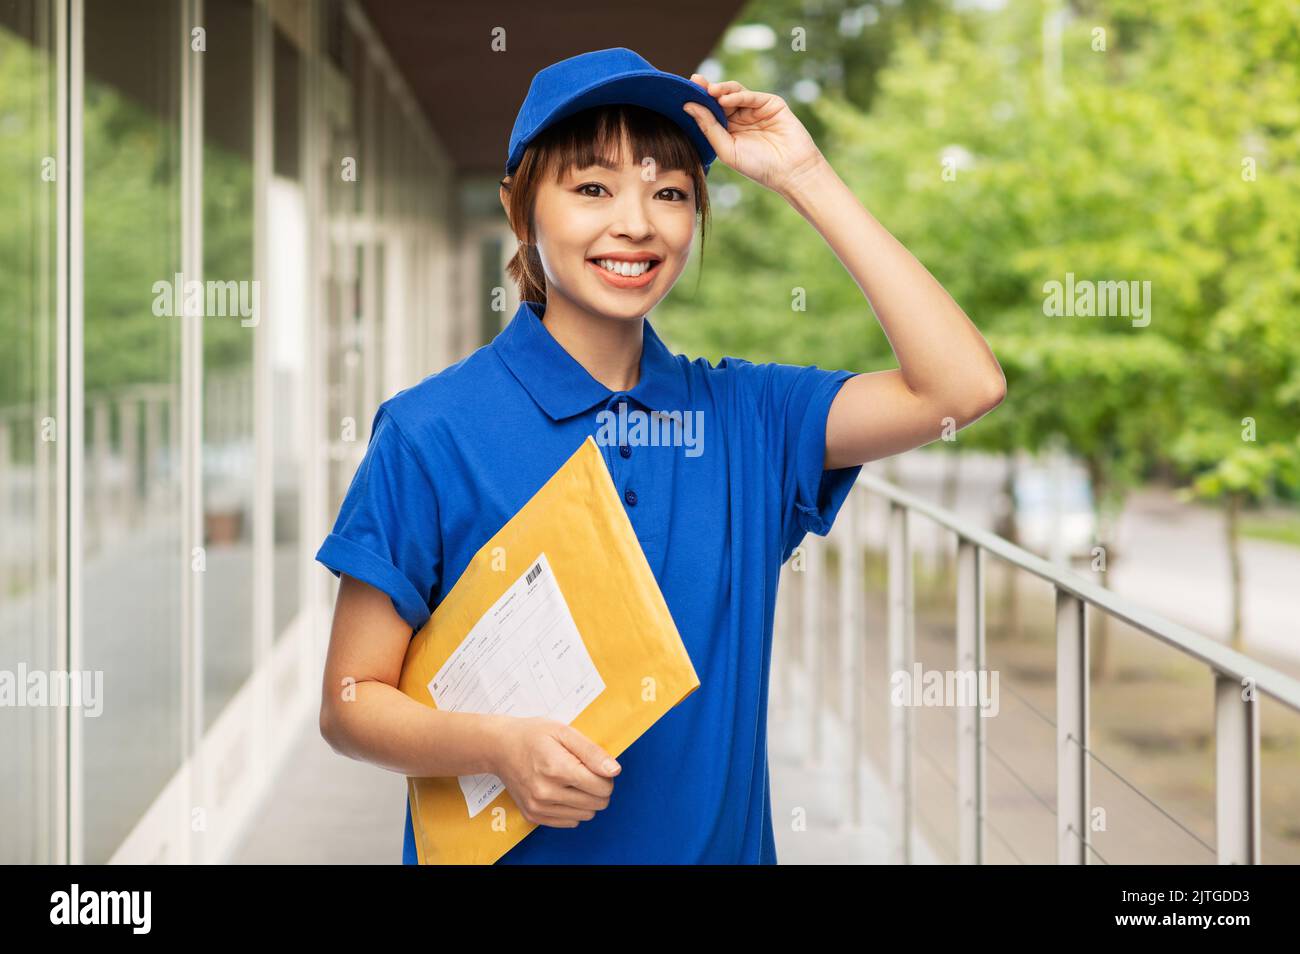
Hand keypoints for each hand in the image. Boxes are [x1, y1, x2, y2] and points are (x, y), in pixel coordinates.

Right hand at [491, 716, 619, 827]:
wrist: (499, 748)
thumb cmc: (533, 736)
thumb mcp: (564, 732)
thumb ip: (592, 752)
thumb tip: (614, 770)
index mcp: (557, 768)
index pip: (601, 787)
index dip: (606, 776)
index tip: (596, 766)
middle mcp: (546, 792)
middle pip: (596, 803)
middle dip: (598, 788)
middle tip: (585, 772)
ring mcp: (538, 806)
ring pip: (585, 815)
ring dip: (586, 800)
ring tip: (573, 781)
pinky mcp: (533, 815)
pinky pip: (569, 822)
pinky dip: (572, 809)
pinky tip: (562, 792)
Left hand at [682, 75, 826, 196]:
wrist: (791, 171)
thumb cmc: (758, 166)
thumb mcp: (727, 149)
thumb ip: (708, 128)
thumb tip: (688, 106)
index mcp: (728, 131)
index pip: (710, 112)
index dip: (698, 102)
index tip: (682, 93)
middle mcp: (741, 118)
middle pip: (720, 99)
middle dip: (707, 91)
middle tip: (694, 83)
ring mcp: (756, 110)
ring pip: (734, 93)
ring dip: (721, 90)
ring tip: (710, 91)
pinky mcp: (771, 104)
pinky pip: (751, 96)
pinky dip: (737, 96)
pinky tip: (725, 100)